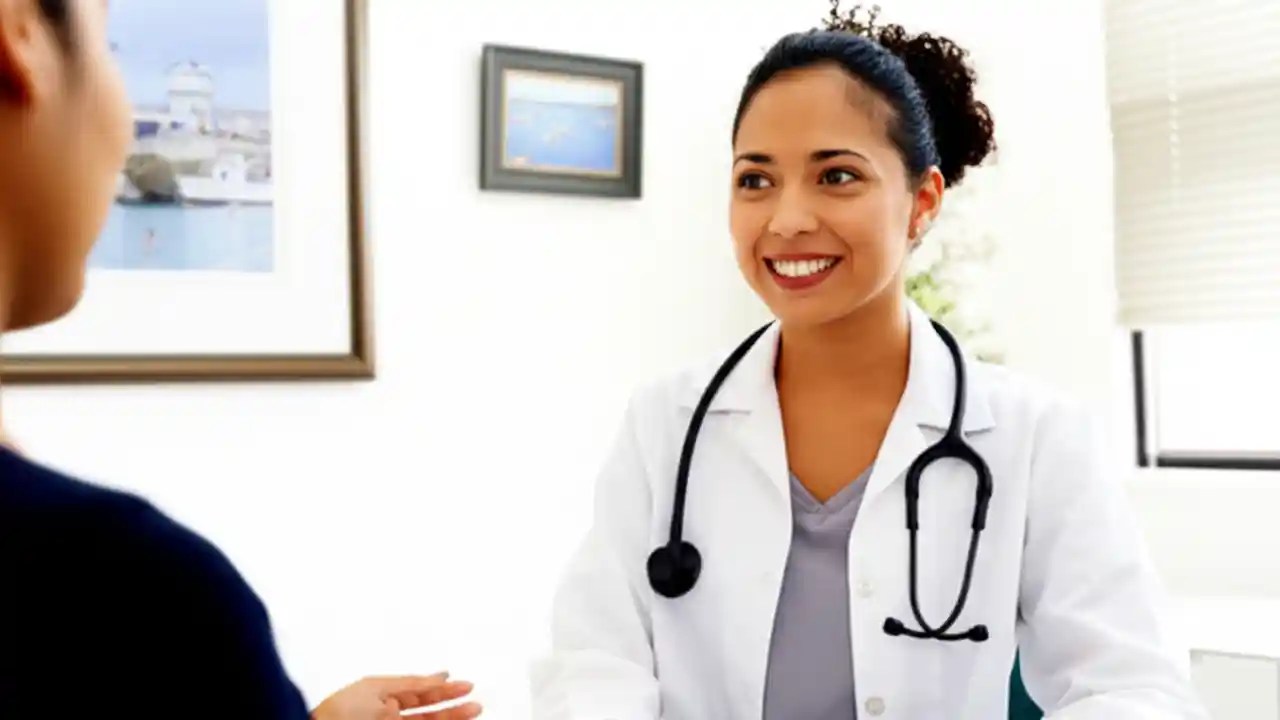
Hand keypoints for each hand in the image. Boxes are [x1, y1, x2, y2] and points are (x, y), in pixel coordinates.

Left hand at [310, 672, 481, 719]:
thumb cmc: (338, 714)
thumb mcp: (378, 693)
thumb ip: (410, 688)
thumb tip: (437, 679)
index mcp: (378, 692)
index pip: (415, 687)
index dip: (438, 684)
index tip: (459, 681)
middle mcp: (384, 712)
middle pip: (424, 708)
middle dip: (451, 704)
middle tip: (475, 702)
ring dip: (449, 718)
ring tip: (473, 711)